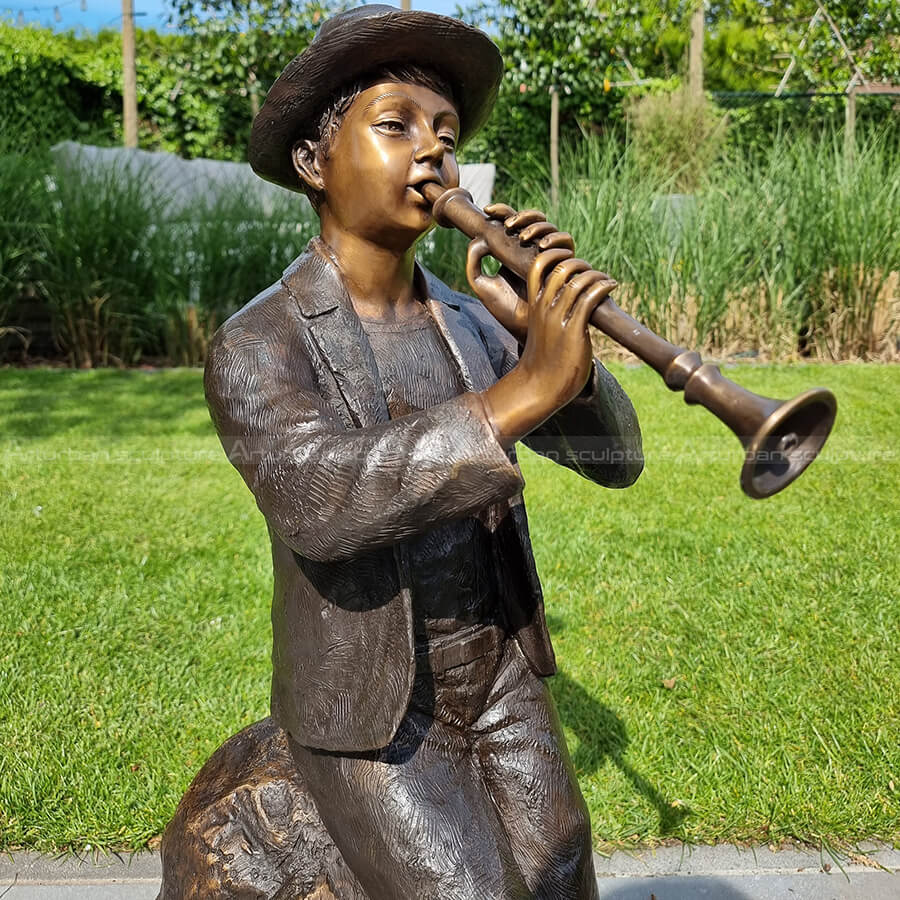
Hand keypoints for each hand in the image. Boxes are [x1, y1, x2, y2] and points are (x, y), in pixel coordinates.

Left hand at [465, 204, 574, 343]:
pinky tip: (542, 247)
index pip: (511, 223)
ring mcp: (550, 257)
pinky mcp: (564, 266)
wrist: (527, 331)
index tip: (489, 211)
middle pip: (533, 219)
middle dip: (522, 216)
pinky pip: (566, 243)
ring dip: (537, 226)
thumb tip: (479, 239)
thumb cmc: (506, 311)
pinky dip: (556, 239)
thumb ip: (474, 265)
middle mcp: (533, 251)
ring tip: (525, 238)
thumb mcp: (482, 286)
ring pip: (550, 227)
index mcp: (513, 251)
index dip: (503, 211)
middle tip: (509, 225)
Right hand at [480, 252, 617, 447]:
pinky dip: (603, 286)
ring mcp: (558, 319)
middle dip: (580, 263)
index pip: (538, 266)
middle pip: (560, 267)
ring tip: (606, 280)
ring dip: (596, 274)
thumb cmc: (543, 362)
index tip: (569, 258)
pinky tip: (610, 287)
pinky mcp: (574, 330)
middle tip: (592, 272)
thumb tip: (574, 302)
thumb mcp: (542, 331)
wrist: (539, 387)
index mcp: (533, 305)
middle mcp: (544, 308)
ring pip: (578, 280)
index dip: (555, 254)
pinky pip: (590, 298)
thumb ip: (553, 313)